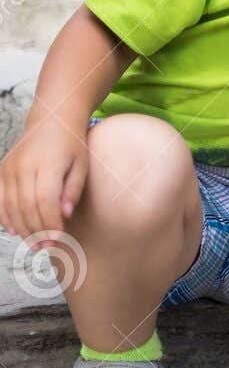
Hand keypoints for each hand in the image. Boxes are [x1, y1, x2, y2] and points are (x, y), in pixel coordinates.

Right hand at [0, 117, 88, 249]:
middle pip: (26, 206)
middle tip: (46, 247)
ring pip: (11, 205)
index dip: (50, 221)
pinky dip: (4, 215)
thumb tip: (65, 214)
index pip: (44, 200)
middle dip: (36, 229)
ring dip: (21, 227)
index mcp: (47, 164)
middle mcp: (24, 166)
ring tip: (34, 243)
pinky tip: (14, 230)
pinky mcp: (3, 170)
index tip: (58, 237)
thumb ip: (73, 189)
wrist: (51, 120)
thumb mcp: (81, 164)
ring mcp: (10, 168)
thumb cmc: (71, 144)